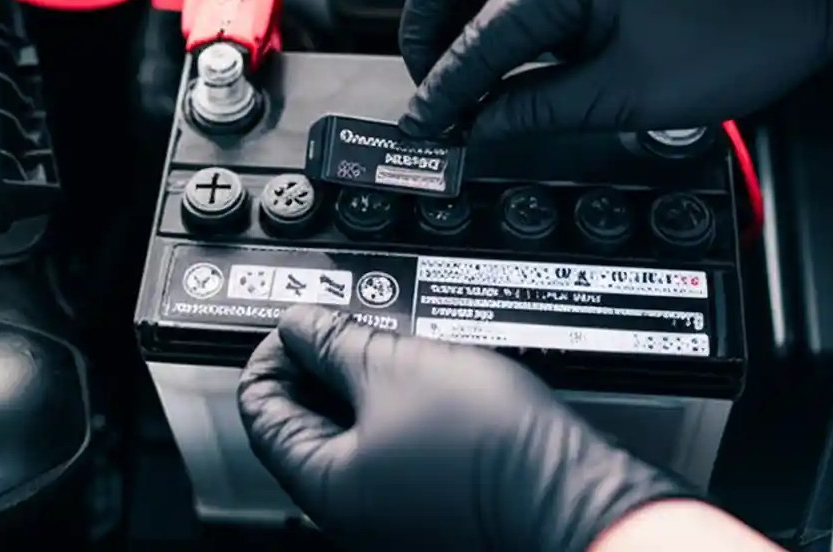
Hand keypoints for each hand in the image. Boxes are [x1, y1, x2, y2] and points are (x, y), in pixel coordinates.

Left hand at [238, 306, 689, 551]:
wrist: (572, 488)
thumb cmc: (490, 447)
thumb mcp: (394, 367)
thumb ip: (333, 341)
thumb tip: (299, 324)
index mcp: (323, 485)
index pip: (260, 410)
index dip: (272, 353)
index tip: (298, 320)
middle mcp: (349, 511)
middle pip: (302, 423)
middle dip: (317, 363)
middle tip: (343, 322)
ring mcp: (391, 511)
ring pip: (351, 434)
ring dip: (357, 382)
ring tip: (387, 341)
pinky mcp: (430, 504)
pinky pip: (390, 450)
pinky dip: (392, 409)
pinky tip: (418, 376)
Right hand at [397, 0, 832, 139]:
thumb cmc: (735, 32)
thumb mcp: (627, 92)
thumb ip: (538, 109)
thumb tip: (480, 128)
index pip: (472, 43)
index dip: (440, 95)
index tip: (421, 132)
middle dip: (426, 39)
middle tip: (434, 96)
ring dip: (455, 20)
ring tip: (462, 79)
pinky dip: (492, 11)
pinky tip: (504, 55)